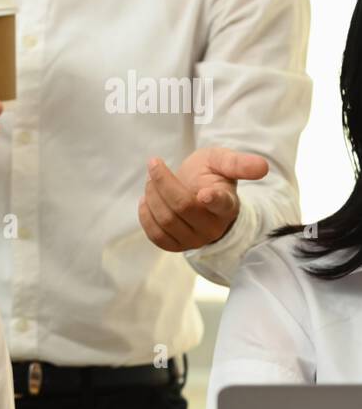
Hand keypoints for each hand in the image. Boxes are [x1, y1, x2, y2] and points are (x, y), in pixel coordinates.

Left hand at [138, 147, 268, 250]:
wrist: (197, 193)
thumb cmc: (210, 175)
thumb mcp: (222, 161)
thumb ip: (238, 163)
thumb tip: (263, 167)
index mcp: (227, 205)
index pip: (221, 205)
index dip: (213, 200)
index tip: (204, 194)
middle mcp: (213, 227)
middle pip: (181, 207)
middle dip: (162, 183)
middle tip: (155, 165)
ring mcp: (194, 240)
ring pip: (165, 220)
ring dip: (151, 196)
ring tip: (151, 181)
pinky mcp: (176, 246)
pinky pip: (155, 236)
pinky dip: (145, 215)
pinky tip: (147, 200)